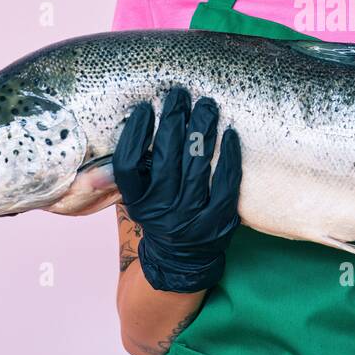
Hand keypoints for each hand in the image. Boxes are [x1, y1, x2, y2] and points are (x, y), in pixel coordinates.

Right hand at [112, 86, 241, 292]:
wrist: (180, 259)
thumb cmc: (158, 213)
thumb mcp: (137, 198)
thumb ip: (132, 169)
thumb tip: (124, 121)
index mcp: (137, 202)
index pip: (128, 165)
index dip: (134, 135)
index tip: (143, 107)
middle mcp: (161, 210)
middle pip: (165, 159)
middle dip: (173, 121)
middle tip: (179, 94)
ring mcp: (190, 217)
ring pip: (196, 167)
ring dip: (202, 131)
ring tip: (206, 105)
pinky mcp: (218, 220)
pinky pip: (226, 184)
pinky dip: (228, 157)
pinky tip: (230, 134)